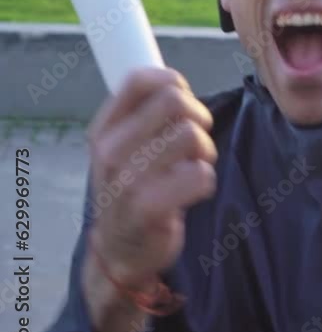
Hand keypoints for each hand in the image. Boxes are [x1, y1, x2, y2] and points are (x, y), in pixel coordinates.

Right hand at [86, 67, 216, 286]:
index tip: (183, 104)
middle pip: (173, 100)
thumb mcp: (122, 147)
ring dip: (205, 149)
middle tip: (197, 139)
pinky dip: (206, 179)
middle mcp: (110, 150)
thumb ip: (143, 114)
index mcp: (105, 128)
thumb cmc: (130, 188)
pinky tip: (194, 190)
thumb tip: (179, 86)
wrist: (118, 252)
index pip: (139, 79)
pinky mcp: (149, 208)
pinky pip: (199, 174)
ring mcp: (127, 179)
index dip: (173, 82)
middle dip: (198, 115)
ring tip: (196, 165)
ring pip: (190, 135)